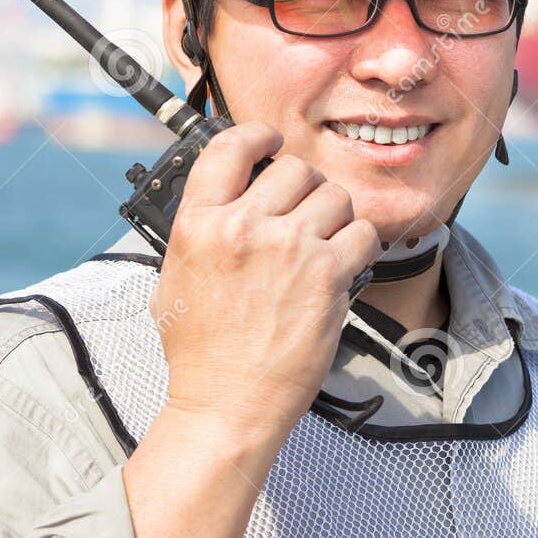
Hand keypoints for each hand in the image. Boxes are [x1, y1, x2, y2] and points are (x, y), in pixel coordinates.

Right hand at [149, 121, 379, 441]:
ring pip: (333, 196)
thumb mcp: (176, 278)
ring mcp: (288, 248)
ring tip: (324, 244)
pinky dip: (359, 246)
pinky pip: (362, 233)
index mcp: (198, 223)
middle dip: (305, 189)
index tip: (272, 138)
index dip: (258, 134)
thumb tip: (230, 194)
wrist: (227, 403)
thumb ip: (202, 230)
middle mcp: (242, 227)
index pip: (230, 147)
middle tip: (304, 215)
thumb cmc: (201, 351)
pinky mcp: (326, 275)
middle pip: (293, 168)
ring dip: (335, 217)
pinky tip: (345, 265)